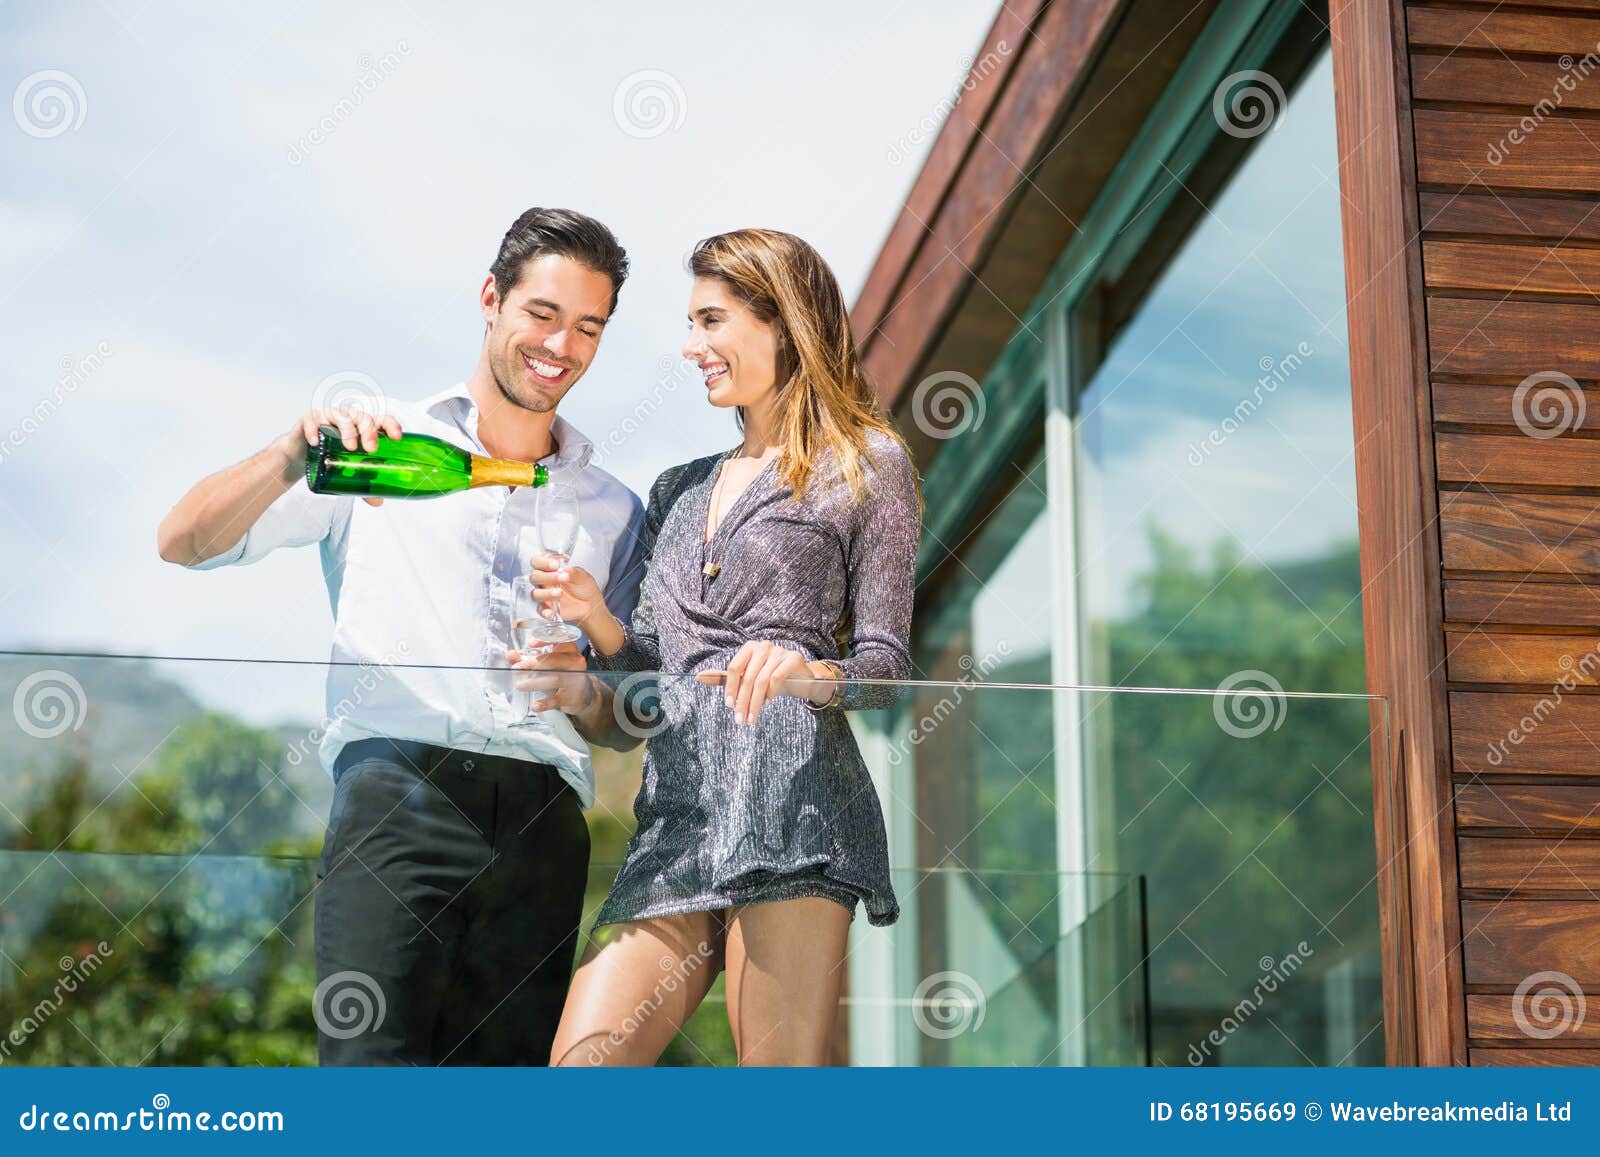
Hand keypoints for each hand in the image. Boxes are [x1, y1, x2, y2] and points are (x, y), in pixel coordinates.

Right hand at [276, 405, 401, 506]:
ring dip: (347, 430)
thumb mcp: (349, 471)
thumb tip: (378, 502)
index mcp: (363, 427)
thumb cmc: (330, 456)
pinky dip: (314, 430)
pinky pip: (312, 419)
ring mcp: (329, 416)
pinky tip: (316, 442)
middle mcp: (348, 418)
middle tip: (371, 449)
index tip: (397, 438)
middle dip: (369, 431)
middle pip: (363, 417)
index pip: (381, 420)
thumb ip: (364, 485)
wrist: (303, 455)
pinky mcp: (309, 418)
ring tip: (350, 447)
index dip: (391, 425)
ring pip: (341, 415)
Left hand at [507, 641, 596, 714]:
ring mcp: (576, 679)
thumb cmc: (562, 674)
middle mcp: (575, 662)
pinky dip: (545, 703)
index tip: (530, 644)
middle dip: (532, 663)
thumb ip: (526, 658)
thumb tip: (510, 655)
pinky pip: (558, 699)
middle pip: (554, 660)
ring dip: (535, 682)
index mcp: (569, 649)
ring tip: (519, 685)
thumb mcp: (545, 664)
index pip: (559, 639)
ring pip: (555, 679)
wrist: (582, 695)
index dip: (545, 640)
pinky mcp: (573, 697)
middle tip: (516, 668)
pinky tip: (535, 706)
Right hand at [527, 553, 605, 626]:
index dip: (542, 562)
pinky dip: (545, 612)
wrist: (591, 604)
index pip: (537, 562)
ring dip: (546, 593)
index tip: (556, 565)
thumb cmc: (584, 586)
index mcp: (550, 569)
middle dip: (547, 577)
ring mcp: (544, 595)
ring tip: (560, 593)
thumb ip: (573, 572)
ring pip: (535, 593)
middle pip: (534, 577)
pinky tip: (552, 613)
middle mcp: (544, 581)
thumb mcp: (582, 576)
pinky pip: (540, 610)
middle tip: (564, 578)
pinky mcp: (547, 608)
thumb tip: (566, 568)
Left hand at [698, 641, 826, 724]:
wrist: (801, 678)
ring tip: (752, 718)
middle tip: (740, 720)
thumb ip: (726, 678)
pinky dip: (771, 693)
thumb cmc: (770, 678)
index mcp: (749, 647)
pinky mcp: (793, 658)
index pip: (734, 668)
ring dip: (755, 703)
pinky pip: (777, 678)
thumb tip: (699, 677)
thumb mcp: (748, 678)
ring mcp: (779, 651)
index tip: (729, 706)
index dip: (730, 688)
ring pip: (761, 680)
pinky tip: (768, 702)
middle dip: (742, 701)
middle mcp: (764, 646)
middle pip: (748, 677)